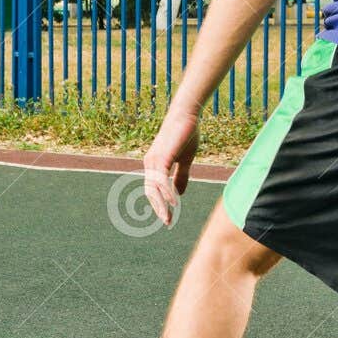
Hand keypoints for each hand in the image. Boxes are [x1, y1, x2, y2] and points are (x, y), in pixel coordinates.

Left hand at [143, 103, 199, 227]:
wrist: (186, 115)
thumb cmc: (185, 134)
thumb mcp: (184, 159)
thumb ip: (181, 176)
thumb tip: (179, 195)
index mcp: (155, 164)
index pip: (153, 189)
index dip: (159, 204)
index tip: (167, 218)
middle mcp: (151, 163)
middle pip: (151, 192)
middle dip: (158, 208)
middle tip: (167, 223)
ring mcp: (155, 160)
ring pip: (154, 188)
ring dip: (161, 205)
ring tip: (168, 218)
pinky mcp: (162, 157)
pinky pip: (162, 179)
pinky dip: (167, 192)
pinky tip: (174, 202)